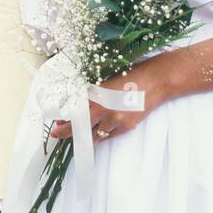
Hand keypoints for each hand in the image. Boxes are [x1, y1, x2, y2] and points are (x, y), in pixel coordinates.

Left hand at [48, 59, 164, 144]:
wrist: (156, 80)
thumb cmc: (131, 76)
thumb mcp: (105, 83)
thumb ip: (91, 97)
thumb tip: (76, 108)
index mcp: (97, 96)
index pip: (74, 115)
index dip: (63, 124)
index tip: (56, 127)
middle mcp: (104, 110)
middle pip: (80, 130)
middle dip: (68, 133)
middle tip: (60, 133)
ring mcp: (116, 121)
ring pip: (95, 136)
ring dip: (86, 135)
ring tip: (82, 130)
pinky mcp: (126, 127)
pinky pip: (109, 136)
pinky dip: (103, 133)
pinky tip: (102, 127)